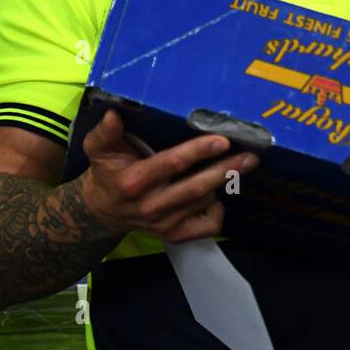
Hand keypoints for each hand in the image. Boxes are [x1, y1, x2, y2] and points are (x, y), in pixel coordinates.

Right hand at [80, 109, 259, 242]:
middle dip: (226, 170)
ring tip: (235, 164)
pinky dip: (218, 210)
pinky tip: (215, 195)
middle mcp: (151, 205)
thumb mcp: (99, 150)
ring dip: (222, 182)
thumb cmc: (107, 172)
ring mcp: (165, 223)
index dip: (198, 151)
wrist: (102, 211)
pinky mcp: (176, 235)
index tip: (222, 140)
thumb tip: (114, 114)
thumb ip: (105, 133)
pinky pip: (209, 225)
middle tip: (251, 156)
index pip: (172, 164)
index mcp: (134, 181)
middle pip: (196, 187)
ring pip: (205, 201)